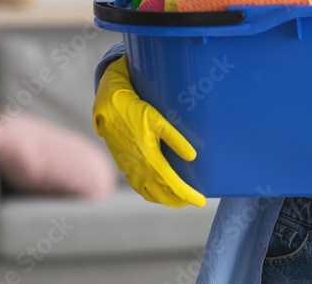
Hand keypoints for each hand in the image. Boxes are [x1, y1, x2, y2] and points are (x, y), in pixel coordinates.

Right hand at [93, 56, 205, 207]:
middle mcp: (139, 169)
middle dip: (179, 200)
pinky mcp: (125, 167)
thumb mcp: (159, 121)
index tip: (201, 201)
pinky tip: (158, 190)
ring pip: (149, 194)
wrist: (109, 110)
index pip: (172, 184)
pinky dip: (151, 194)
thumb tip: (193, 156)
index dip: (187, 195)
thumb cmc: (136, 112)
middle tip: (194, 200)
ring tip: (180, 198)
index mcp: (149, 159)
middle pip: (162, 194)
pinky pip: (139, 188)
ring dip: (165, 199)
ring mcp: (130, 170)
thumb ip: (176, 139)